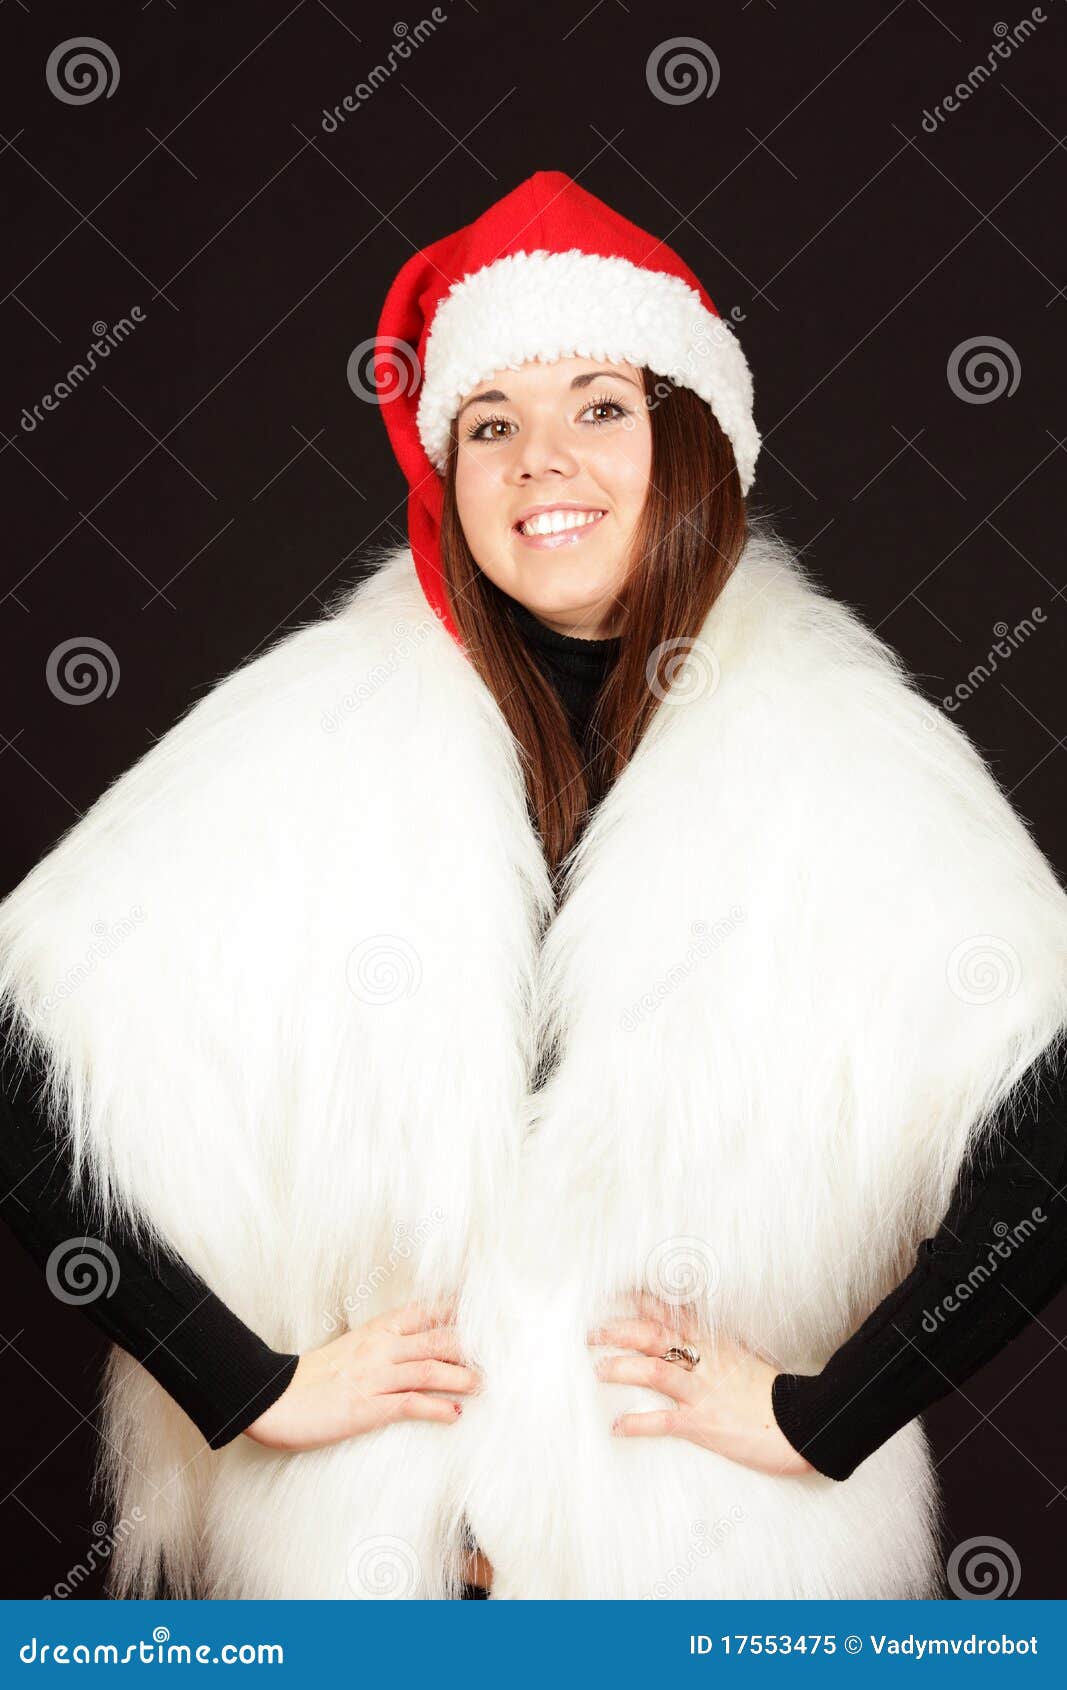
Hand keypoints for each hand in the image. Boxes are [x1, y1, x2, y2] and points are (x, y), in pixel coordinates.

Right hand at [244, 1298, 482, 1452]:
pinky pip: (411, 1404)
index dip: (457, 1309)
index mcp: (376, 1330)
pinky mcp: (368, 1407)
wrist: (273, 1398)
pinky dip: (437, 1409)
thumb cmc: (311, 1378)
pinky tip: (454, 1415)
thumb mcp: (350, 1351)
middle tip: (498, 1354)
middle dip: (471, 1346)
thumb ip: (381, 1345)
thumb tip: (412, 1348)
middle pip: (438, 1338)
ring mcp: (376, 1377)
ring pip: (431, 1368)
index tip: (484, 1309)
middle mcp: (381, 1348)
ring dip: (463, 1377)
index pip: (425, 1311)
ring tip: (483, 1385)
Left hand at [588, 1292, 813, 1477]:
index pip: (671, 1312)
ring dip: (621, 1368)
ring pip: (653, 1370)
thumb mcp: (745, 1356)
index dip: (640, 1301)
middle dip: (618, 1330)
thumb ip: (716, 1345)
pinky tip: (616, 1426)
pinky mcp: (703, 1423)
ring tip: (598, 1370)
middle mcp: (704, 1360)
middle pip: (653, 1334)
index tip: (614, 1293)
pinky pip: (663, 1421)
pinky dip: (636, 1423)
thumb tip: (691, 1334)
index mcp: (714, 1341)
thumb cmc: (774, 1392)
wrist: (803, 1422)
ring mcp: (702, 1391)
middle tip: (590, 1332)